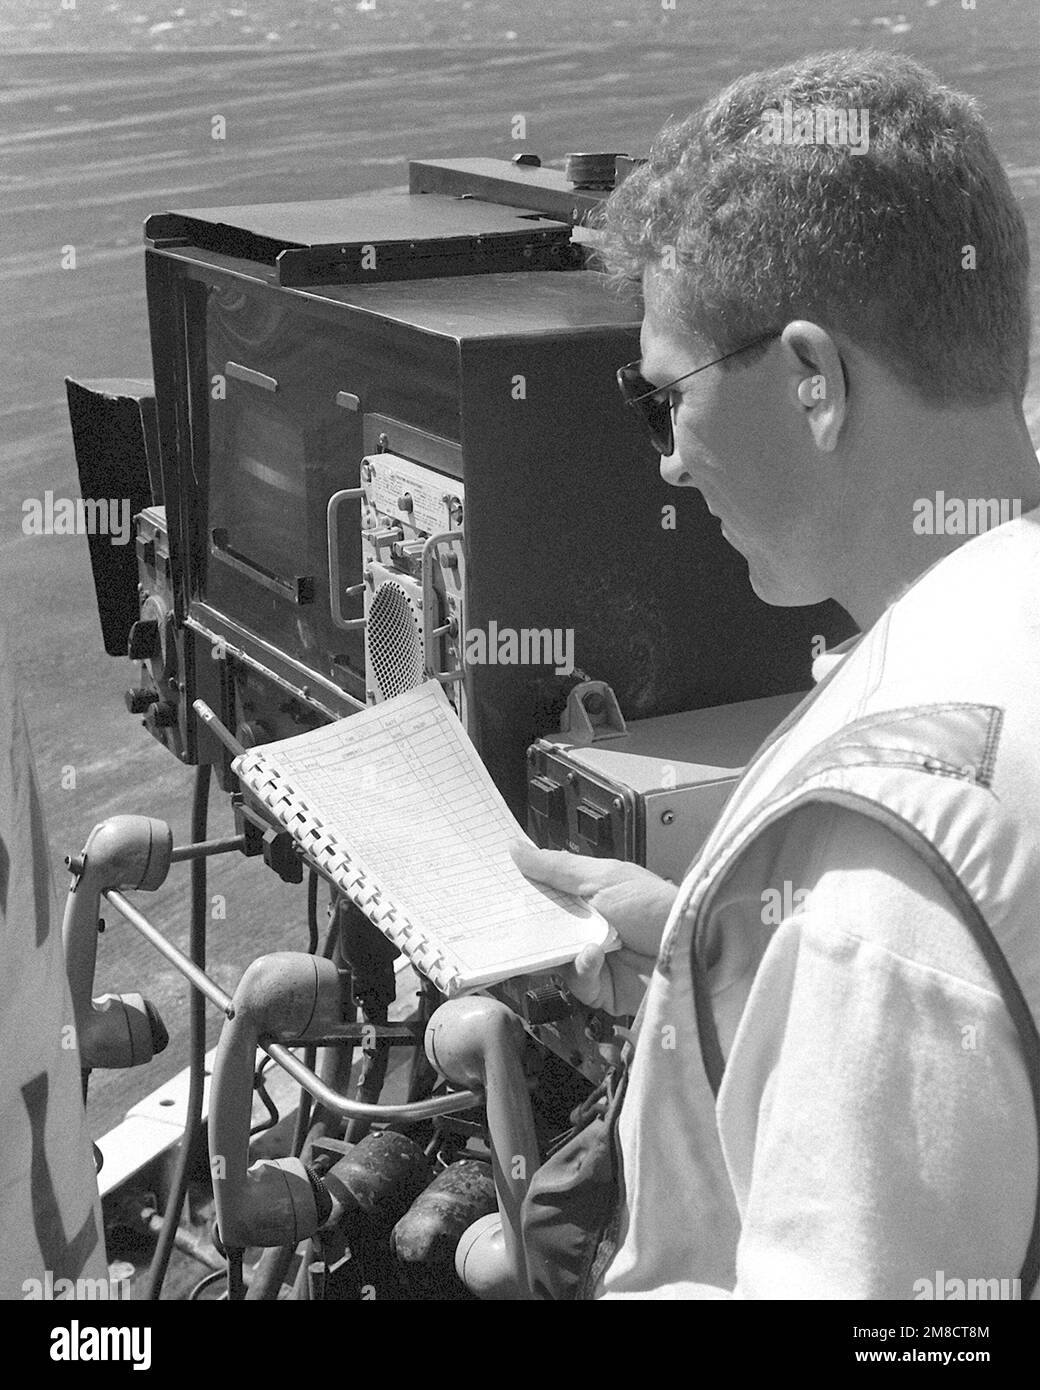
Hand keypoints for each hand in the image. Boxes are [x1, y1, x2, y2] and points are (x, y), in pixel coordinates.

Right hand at [509, 841, 679, 1014]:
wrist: (693, 949)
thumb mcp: (603, 878)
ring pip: (553, 959)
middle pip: (543, 930)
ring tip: (572, 940)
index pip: (546, 894)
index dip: (522, 892)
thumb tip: (514, 848)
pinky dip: (583, 969)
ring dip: (559, 949)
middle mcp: (589, 927)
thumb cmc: (653, 905)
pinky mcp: (603, 991)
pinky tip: (594, 957)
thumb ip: (557, 868)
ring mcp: (595, 960)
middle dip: (528, 927)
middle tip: (503, 923)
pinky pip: (577, 982)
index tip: (491, 888)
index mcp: (589, 896)